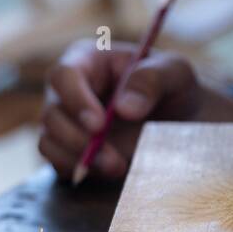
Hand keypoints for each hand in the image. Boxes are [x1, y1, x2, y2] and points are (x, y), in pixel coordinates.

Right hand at [38, 40, 232, 181]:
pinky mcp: (67, 149)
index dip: (75, 100)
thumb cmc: (175, 88)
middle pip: (51, 114)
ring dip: (78, 160)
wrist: (183, 122)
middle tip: (114, 160)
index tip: (99, 125)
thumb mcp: (176, 73)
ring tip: (119, 168)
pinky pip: (58, 163)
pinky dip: (80, 171)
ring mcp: (64, 121)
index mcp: (87, 60)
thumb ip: (152, 80)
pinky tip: (111, 171)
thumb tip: (123, 108)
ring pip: (49, 142)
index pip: (64, 75)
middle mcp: (67, 90)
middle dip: (78, 140)